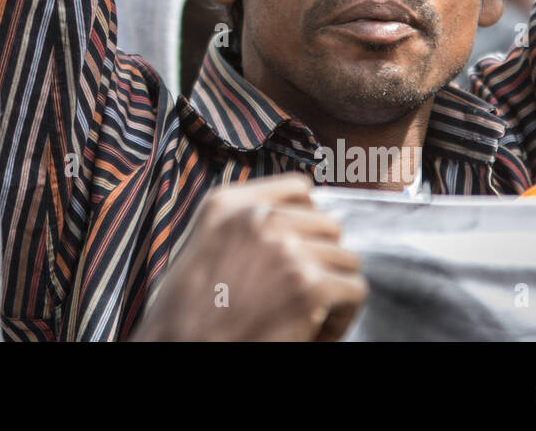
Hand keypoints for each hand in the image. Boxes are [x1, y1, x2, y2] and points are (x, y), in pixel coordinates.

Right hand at [131, 173, 367, 340]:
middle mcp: (258, 218)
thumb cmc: (184, 311)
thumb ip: (242, 226)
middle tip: (304, 291)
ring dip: (333, 288)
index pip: (298, 189)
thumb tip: (294, 230)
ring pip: (346, 258)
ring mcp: (286, 249)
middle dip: (322, 259)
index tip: (306, 246)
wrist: (180, 345)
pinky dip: (343, 315)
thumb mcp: (203, 245)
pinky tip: (316, 329)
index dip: (309, 222)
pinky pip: (355, 289)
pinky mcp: (309, 285)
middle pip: (328, 225)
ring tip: (310, 313)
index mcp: (226, 204)